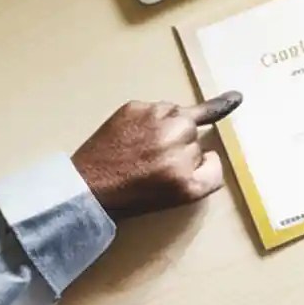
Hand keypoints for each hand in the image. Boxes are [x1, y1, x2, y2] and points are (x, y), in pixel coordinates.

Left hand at [71, 91, 242, 219]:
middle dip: (183, 143)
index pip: (214, 160)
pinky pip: (157, 107)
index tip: (190, 167)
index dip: (204, 164)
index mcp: (188, 174)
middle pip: (196, 133)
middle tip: (158, 160)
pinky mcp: (136, 107)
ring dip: (170, 125)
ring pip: (178, 114)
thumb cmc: (133, 194)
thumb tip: (215, 150)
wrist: (88, 186)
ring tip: (146, 144)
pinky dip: (151, 118)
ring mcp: (156, 120)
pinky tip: (138, 132)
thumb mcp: (179, 197)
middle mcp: (177, 142)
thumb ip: (208, 175)